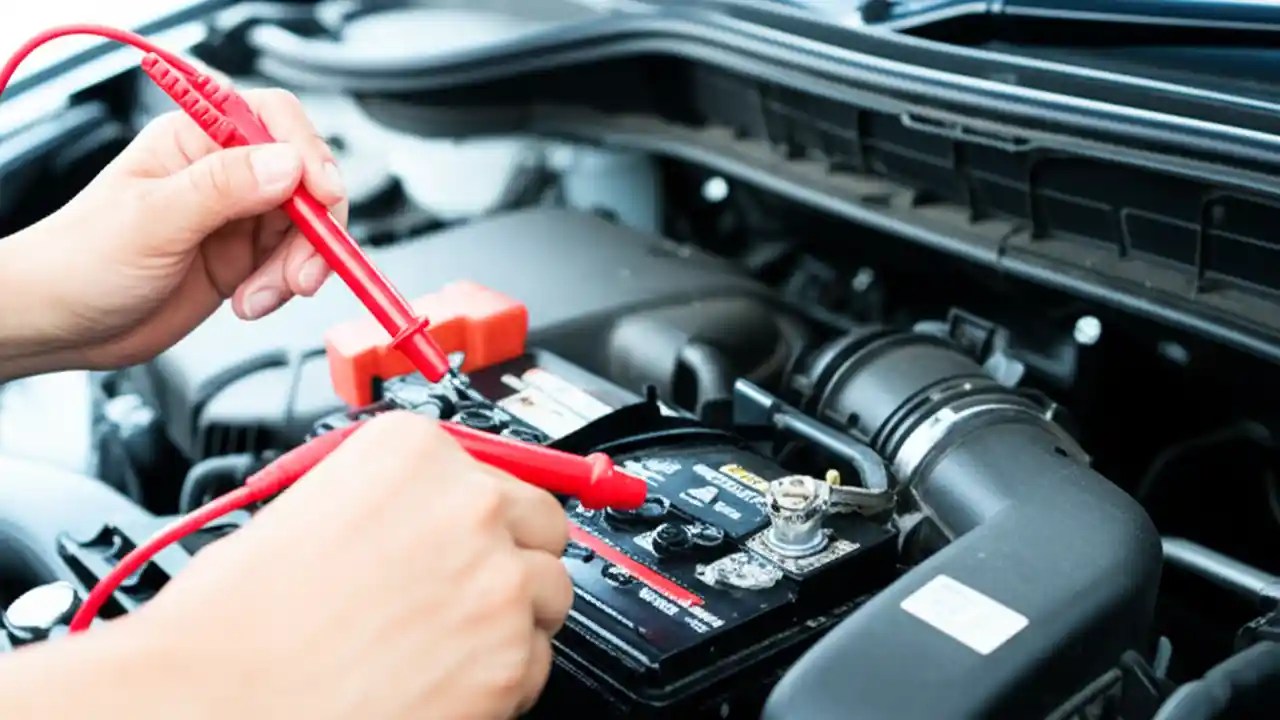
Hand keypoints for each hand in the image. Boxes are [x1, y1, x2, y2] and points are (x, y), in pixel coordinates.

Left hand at [0, 86, 346, 371]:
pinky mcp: (245, 259)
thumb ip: (221, 188)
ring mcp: (238, 217)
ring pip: (306, 227)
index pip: (274, 121)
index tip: (322, 196)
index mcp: (195, 139)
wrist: (60, 325)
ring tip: (262, 296)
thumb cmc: (80, 261)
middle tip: (301, 269)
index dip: (308, 154)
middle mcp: (224, 173)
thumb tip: (286, 164)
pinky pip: (292, 264)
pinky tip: (249, 302)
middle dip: (314, 227)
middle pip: (305, 179)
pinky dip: (284, 287)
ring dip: (298, 266)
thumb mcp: (152, 220)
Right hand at [124, 412, 573, 718]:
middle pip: (541, 525)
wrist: (214, 699)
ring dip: (512, 618)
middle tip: (463, 592)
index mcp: (414, 452)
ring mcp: (497, 582)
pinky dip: (503, 678)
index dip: (483, 512)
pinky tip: (441, 681)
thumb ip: (393, 497)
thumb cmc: (235, 621)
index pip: (499, 469)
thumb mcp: (308, 506)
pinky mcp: (509, 660)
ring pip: (549, 595)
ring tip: (442, 643)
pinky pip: (537, 662)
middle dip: (512, 558)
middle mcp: (468, 505)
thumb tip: (430, 511)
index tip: (474, 531)